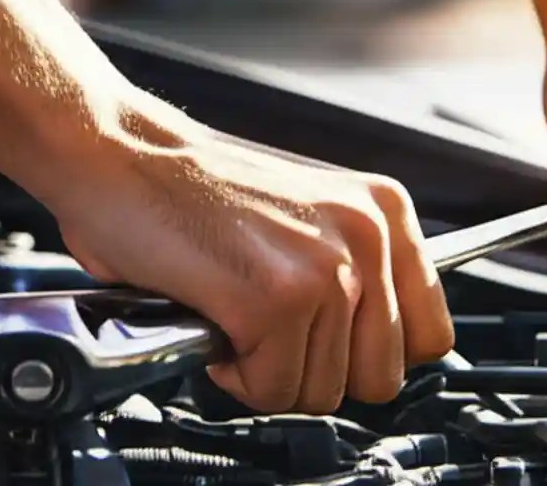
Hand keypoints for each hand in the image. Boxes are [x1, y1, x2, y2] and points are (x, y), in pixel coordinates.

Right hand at [49, 103, 453, 413]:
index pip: (430, 336)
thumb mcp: (302, 213)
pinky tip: (211, 320)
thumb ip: (352, 267)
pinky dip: (233, 373)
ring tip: (231, 315)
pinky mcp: (273, 301)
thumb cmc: (188, 185)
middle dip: (314, 371)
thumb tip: (372, 345)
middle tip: (265, 333)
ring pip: (322, 392)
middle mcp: (367, 235)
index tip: (321, 339)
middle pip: (381, 378)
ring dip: (267, 370)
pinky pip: (271, 390)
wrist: (116, 155)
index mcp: (383, 210)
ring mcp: (324, 269)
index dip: (365, 354)